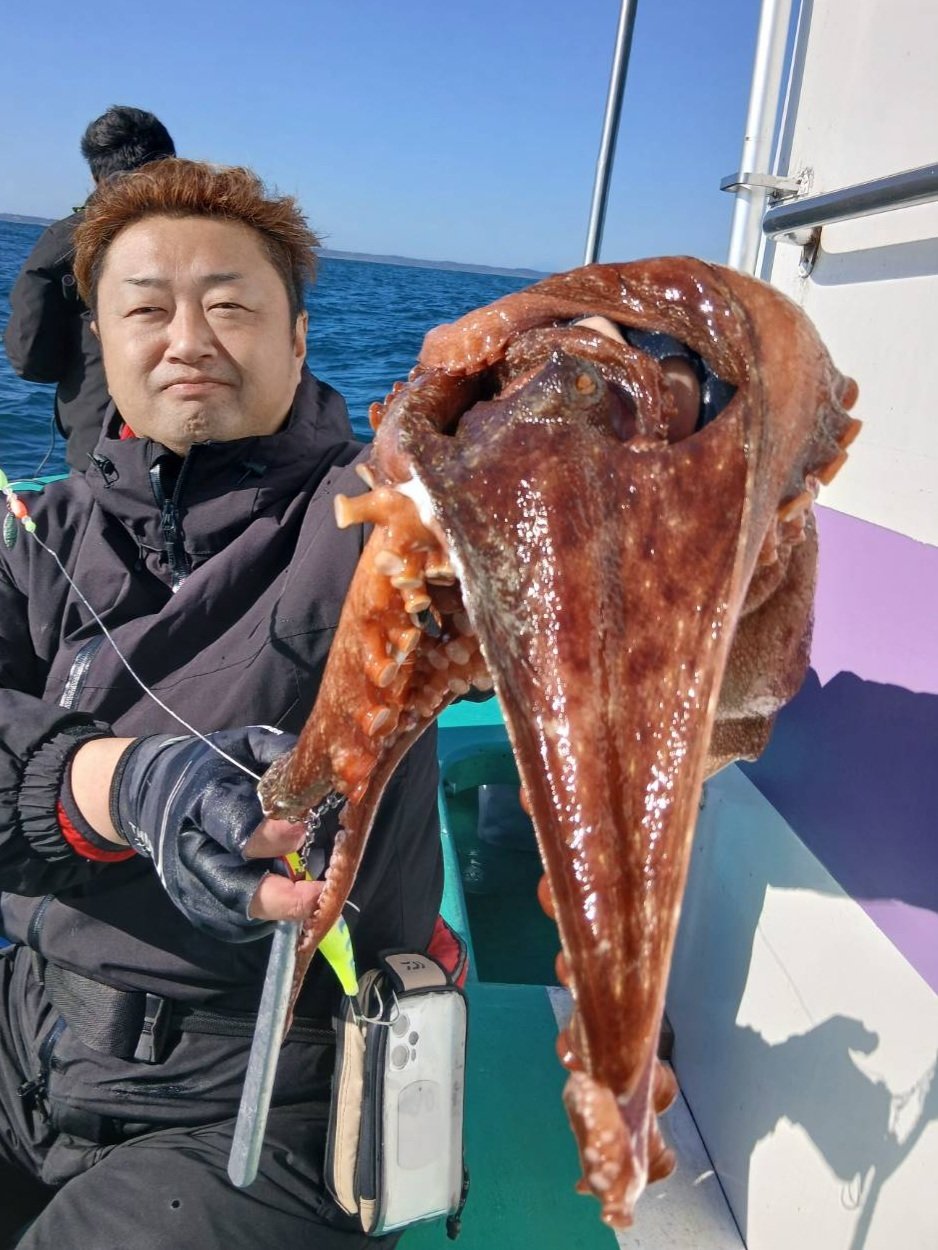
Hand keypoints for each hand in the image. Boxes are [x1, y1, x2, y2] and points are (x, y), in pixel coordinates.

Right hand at [110, 727, 319, 941]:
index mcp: (200, 803)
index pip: (234, 827)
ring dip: (280, 911)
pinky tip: (288, 903)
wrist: (150, 791)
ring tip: (313, 896)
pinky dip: (266, 920)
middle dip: (281, 897)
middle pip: (234, 888)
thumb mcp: (239, 746)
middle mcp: (190, 851)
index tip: (304, 829)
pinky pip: (234, 925)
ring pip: (238, 915)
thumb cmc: (207, 766)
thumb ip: (278, 756)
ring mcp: (188, 885)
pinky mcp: (192, 906)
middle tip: (320, 892)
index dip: (271, 834)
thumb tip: (322, 768)